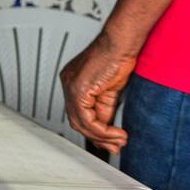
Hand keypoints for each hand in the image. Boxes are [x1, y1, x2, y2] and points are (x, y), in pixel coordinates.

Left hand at [60, 31, 137, 153]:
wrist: (121, 43)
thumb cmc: (118, 58)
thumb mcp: (110, 90)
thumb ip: (104, 109)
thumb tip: (108, 130)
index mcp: (73, 82)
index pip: (79, 113)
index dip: (94, 131)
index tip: (111, 141)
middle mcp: (68, 83)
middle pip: (77, 120)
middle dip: (98, 138)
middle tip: (116, 146)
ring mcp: (70, 86)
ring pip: (81, 123)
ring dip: (102, 137)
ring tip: (120, 141)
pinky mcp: (78, 89)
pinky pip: (87, 119)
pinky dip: (103, 131)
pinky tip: (117, 133)